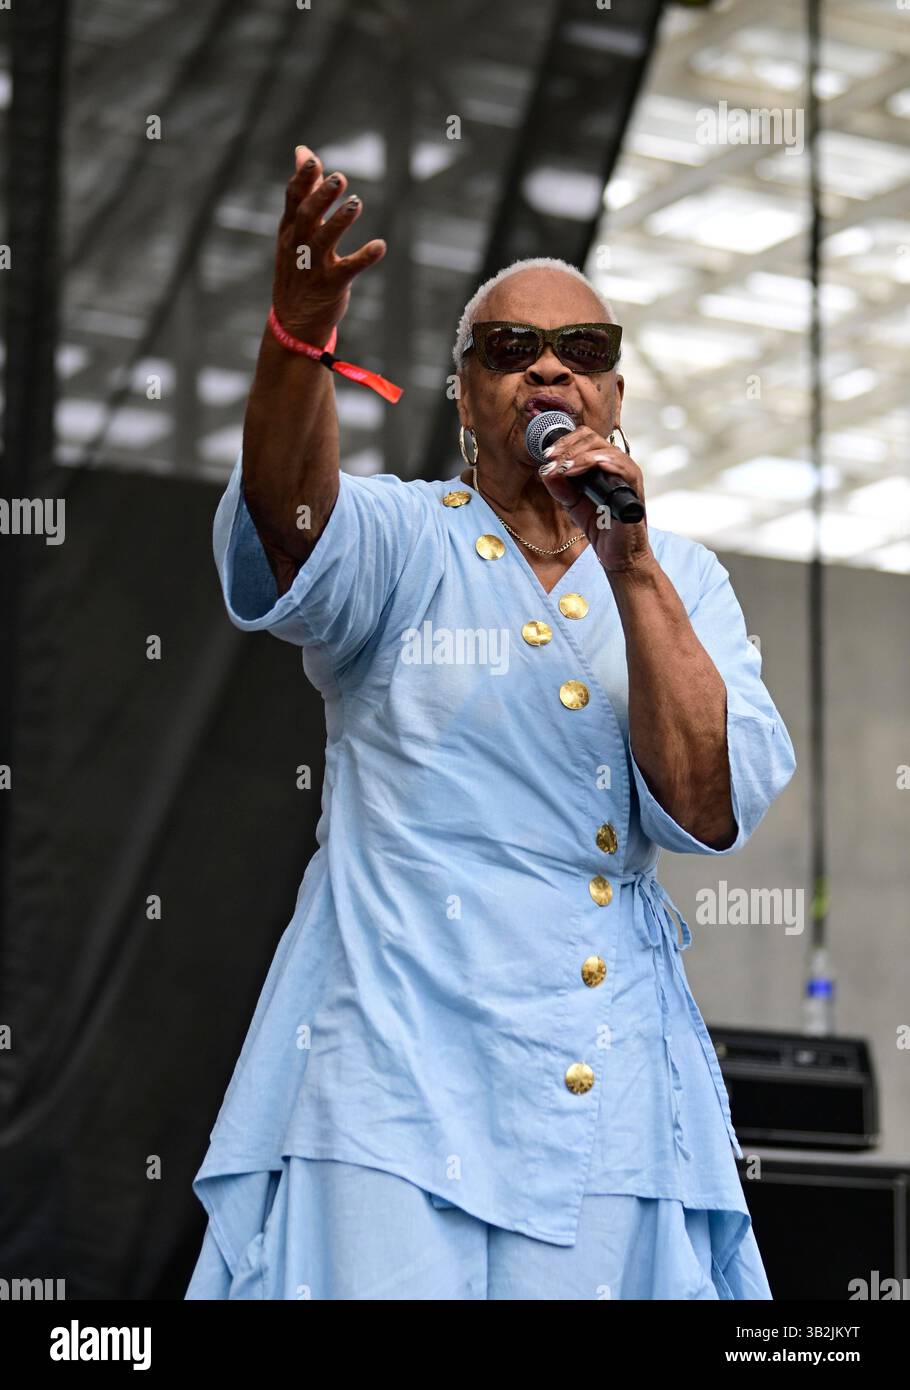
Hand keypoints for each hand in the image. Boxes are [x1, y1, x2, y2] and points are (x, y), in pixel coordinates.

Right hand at [271, 143, 386, 345]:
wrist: (293, 321)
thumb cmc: (298, 267)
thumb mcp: (295, 229)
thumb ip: (304, 191)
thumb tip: (304, 151)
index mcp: (290, 230)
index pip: (293, 200)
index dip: (302, 180)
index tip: (314, 161)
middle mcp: (299, 246)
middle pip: (308, 217)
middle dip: (322, 197)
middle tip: (340, 178)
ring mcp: (314, 267)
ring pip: (324, 241)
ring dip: (340, 221)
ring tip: (356, 203)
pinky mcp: (331, 286)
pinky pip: (348, 270)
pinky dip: (364, 258)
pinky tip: (380, 246)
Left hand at [537, 425, 655, 575]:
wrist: (618, 553)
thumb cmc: (602, 527)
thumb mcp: (573, 503)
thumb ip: (560, 486)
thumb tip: (545, 470)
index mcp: (604, 464)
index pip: (585, 438)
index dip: (565, 442)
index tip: (547, 454)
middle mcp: (617, 464)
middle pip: (593, 438)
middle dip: (567, 447)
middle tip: (551, 459)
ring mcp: (627, 474)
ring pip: (604, 450)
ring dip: (578, 456)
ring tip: (562, 468)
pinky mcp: (633, 487)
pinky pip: (621, 466)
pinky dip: (598, 464)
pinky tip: (580, 470)